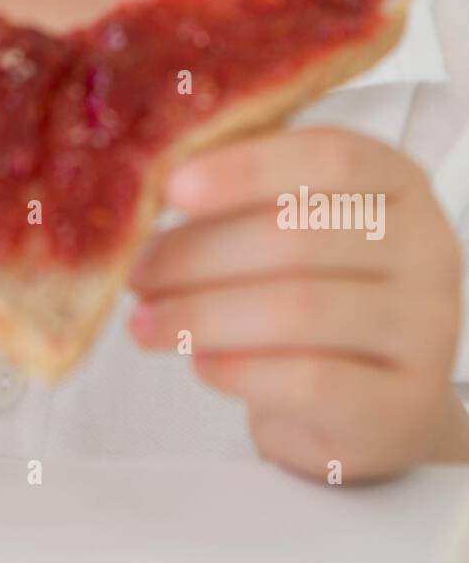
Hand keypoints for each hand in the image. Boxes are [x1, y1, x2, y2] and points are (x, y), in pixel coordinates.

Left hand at [127, 126, 467, 480]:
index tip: (172, 186)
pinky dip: (239, 369)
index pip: (330, 157)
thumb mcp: (293, 228)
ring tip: (147, 323)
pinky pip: (311, 381)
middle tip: (137, 272)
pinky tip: (200, 362)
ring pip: (298, 308)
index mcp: (395, 181)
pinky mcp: (406, 405)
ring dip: (202, 315)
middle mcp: (425, 247)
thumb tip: (143, 195)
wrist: (376, 402)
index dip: (246, 168)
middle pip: (300, 236)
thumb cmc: (321, 294)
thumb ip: (239, 200)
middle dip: (199, 255)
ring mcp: (426, 328)